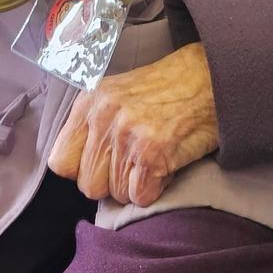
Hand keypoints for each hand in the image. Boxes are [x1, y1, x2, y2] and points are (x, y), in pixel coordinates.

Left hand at [48, 44, 219, 206]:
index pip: (60, 162)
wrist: (212, 75)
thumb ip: (92, 126)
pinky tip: (166, 164)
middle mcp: (103, 117)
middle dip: (112, 182)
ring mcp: (127, 135)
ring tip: (154, 158)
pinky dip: (156, 189)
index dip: (83, 170)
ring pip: (116, 195)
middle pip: (88, 185)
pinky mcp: (153, 153)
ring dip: (137, 185)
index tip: (103, 163)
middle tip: (134, 162)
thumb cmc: (166, 90)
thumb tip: (79, 169)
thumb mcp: (116, 96)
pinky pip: (140, 197)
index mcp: (88, 103)